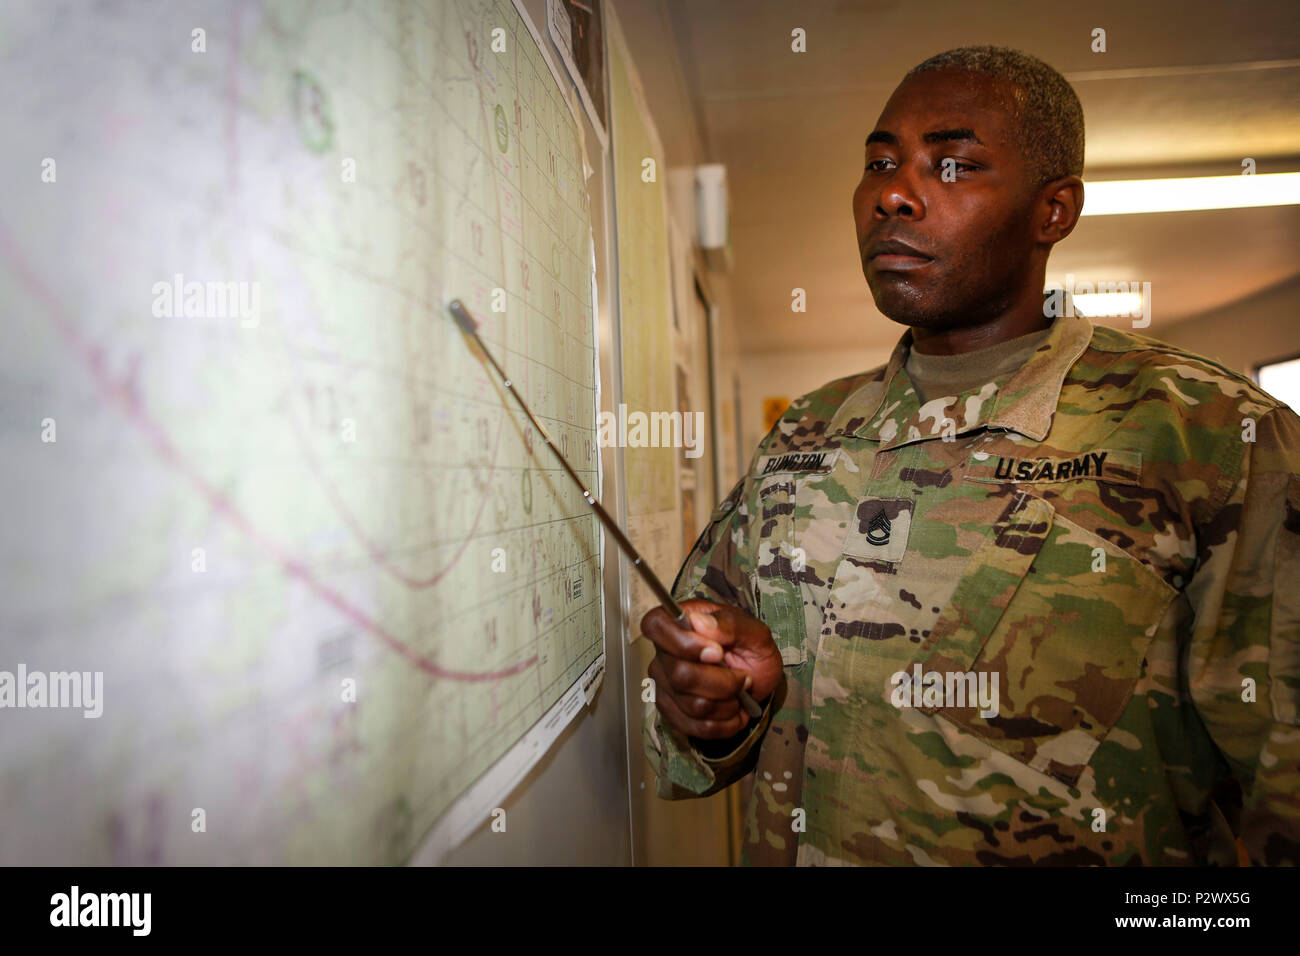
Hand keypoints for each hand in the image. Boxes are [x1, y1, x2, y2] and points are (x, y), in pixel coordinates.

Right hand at [641, 599, 782, 739]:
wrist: (758, 679)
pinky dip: (725, 723)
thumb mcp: (754, 631)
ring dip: (727, 703)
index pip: (655, 625)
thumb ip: (730, 624)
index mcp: (678, 623)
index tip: (716, 652)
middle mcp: (663, 653)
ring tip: (739, 692)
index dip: (683, 643)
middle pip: (680, 675)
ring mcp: (664, 685)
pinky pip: (697, 727)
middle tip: (743, 677)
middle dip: (723, 682)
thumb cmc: (752, 648)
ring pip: (693, 705)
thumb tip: (700, 622)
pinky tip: (733, 710)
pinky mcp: (672, 713)